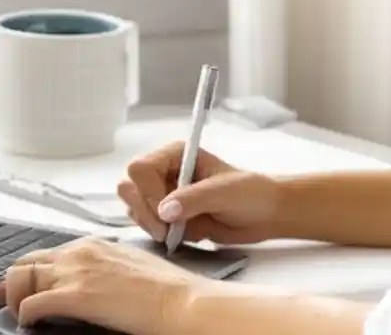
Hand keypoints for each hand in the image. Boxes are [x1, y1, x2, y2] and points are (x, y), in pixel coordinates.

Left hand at [0, 238, 202, 333]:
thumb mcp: (130, 266)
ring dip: (15, 299)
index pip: (46, 253)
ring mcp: (76, 273)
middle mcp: (80, 253)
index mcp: (93, 245)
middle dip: (12, 283)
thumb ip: (104, 268)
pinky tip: (31, 323)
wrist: (180, 301)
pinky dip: (25, 315)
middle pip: (26, 262)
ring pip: (21, 279)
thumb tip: (92, 282)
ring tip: (19, 314)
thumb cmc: (166, 289)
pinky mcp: (75, 296)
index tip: (21, 285)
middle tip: (6, 300)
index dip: (28, 271)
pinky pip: (32, 304)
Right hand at [118, 141, 279, 246]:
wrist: (262, 215)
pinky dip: (154, 233)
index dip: (147, 192)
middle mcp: (163, 172)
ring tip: (173, 233)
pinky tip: (175, 236)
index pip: (140, 168)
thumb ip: (194, 198)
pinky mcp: (165, 216)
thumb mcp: (225, 192)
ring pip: (132, 207)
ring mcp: (162, 195)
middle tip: (166, 229)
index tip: (166, 213)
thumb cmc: (249, 194)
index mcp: (175, 155)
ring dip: (148, 224)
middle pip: (128, 187)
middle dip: (143, 211)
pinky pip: (144, 224)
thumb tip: (164, 211)